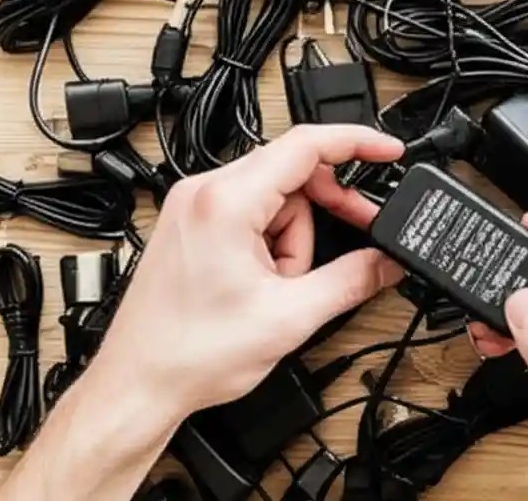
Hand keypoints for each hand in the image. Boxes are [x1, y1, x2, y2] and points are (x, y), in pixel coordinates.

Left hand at [93, 124, 405, 416]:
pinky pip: (251, 213)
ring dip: (294, 238)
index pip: (305, 145)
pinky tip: (266, 281)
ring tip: (283, 286)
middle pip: (292, 171)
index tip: (388, 151)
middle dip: (328, 206)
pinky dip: (271, 242)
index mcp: (225, 202)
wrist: (139, 384)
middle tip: (358, 232)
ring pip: (275, 197)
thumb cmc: (189, 353)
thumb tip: (387, 262)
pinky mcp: (191, 225)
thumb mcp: (290, 316)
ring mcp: (193, 207)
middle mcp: (203, 193)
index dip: (356, 142)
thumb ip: (352, 281)